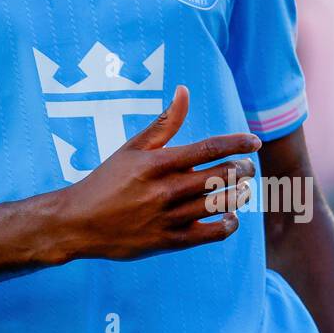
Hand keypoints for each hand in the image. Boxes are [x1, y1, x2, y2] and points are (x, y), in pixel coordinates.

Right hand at [57, 86, 259, 261]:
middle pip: (220, 176)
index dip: (235, 143)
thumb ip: (164, 123)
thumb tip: (184, 90)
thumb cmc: (107, 180)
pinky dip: (228, 224)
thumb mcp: (132, 148)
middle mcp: (164, 189)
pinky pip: (211, 234)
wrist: (79, 222)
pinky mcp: (169, 242)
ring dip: (239, 194)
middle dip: (242, 169)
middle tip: (247, 167)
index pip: (207, 148)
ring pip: (220, 204)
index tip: (254, 142)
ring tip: (242, 189)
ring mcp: (167, 217)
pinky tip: (229, 216)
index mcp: (156, 163)